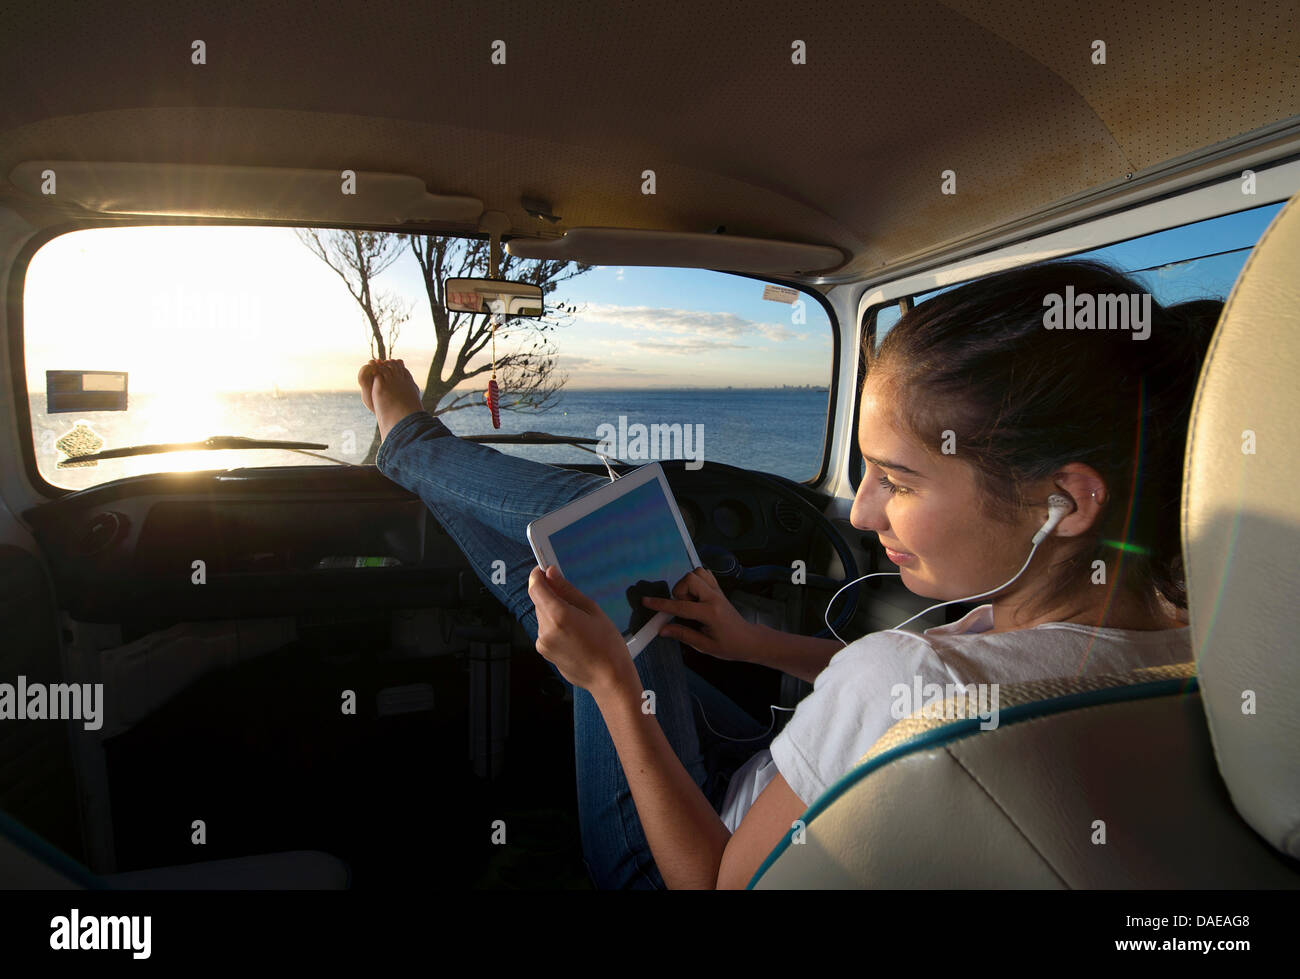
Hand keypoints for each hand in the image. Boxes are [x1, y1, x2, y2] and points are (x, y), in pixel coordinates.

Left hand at [529, 565, 636, 693]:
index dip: (537, 576)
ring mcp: (543, 643)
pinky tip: (574, 634)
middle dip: (551, 596)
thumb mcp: (592, 610)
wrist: (609, 678)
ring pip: (542, 616)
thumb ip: (567, 590)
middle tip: (573, 601)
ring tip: (578, 623)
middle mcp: (545, 629)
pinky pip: (545, 631)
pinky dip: (555, 627)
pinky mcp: (544, 652)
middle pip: (539, 602)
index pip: (535, 587)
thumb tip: (552, 574)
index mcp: (558, 615)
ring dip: (554, 613)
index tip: (543, 570)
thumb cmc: (607, 645)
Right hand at [640, 567, 755, 661]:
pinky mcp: (719, 590)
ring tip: (689, 602)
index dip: (661, 604)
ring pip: (697, 572)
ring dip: (687, 585)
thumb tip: (662, 629)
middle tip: (682, 607)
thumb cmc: (729, 646)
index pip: (681, 606)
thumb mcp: (705, 646)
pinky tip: (695, 596)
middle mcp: (714, 598)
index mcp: (710, 613)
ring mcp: (718, 591)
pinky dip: (695, 581)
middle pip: (690, 579)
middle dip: (679, 591)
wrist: (749, 640)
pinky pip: (705, 575)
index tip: (647, 602)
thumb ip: (683, 634)